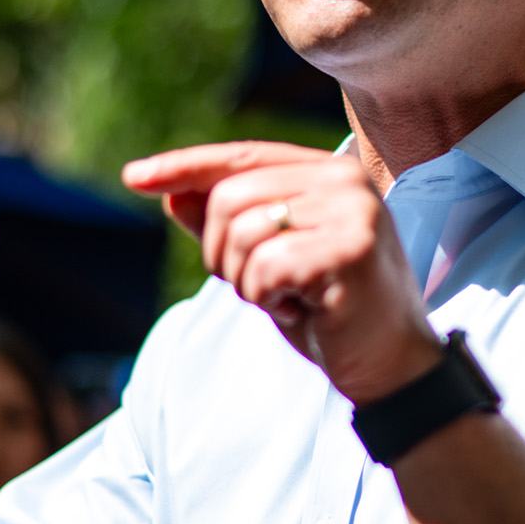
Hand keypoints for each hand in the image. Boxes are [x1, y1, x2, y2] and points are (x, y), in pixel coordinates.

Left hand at [123, 141, 440, 402]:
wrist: (390, 367)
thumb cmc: (328, 313)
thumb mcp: (266, 263)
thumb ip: (225, 225)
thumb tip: (172, 192)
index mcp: (328, 171)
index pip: (242, 156)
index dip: (184, 166)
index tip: (134, 178)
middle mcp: (345, 179)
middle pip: (230, 197)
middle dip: (222, 253)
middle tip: (259, 288)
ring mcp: (353, 210)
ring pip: (243, 232)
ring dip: (246, 280)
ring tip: (287, 298)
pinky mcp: (352, 248)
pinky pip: (266, 266)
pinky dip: (267, 297)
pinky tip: (303, 309)